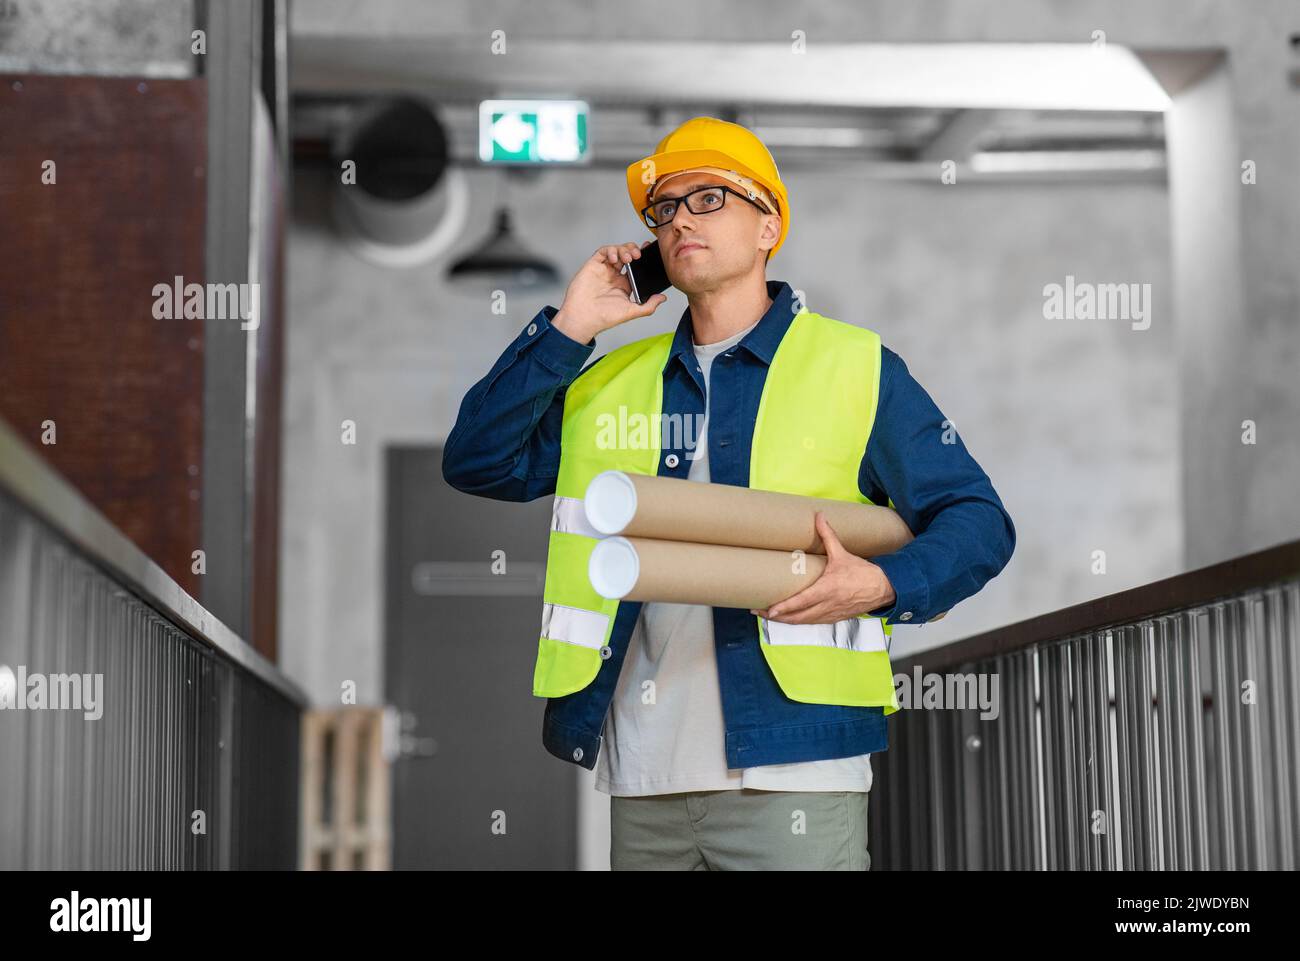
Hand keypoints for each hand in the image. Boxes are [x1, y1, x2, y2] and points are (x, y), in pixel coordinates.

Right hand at [552, 241, 667, 344]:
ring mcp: (603, 270)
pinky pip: (602, 252)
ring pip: (616, 251)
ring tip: (628, 258)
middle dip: (633, 251)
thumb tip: (662, 298)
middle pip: (626, 255)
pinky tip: (615, 258)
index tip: (649, 252)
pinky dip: (610, 250)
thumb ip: (648, 306)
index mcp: (624, 285)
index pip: (636, 267)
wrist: (584, 318)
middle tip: (638, 255)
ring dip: (624, 250)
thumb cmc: (604, 317)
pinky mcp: (593, 266)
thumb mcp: (631, 312)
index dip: (643, 259)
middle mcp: (614, 276)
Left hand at [751, 512, 896, 624]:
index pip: (801, 602)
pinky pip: (812, 623)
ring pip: (803, 622)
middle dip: (776, 616)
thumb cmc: (863, 574)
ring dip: (785, 621)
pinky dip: (799, 622)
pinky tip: (789, 619)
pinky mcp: (834, 618)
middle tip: (758, 611)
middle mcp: (827, 605)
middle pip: (796, 616)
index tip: (770, 610)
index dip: (784, 608)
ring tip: (769, 615)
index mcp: (827, 590)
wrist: (883, 589)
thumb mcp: (842, 554)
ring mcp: (830, 614)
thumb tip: (819, 516)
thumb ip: (828, 535)